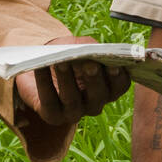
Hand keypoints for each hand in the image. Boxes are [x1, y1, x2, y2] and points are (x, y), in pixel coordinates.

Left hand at [14, 36, 131, 127]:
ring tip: (61, 62)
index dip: (118, 77)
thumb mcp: (81, 45)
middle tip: (89, 64)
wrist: (42, 64)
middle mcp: (94, 104)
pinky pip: (49, 101)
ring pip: (73, 100)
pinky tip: (41, 67)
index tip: (113, 64)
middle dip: (94, 79)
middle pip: (98, 96)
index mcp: (108, 88)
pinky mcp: (53, 115)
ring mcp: (74, 113)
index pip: (120, 86)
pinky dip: (44, 83)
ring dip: (67, 80)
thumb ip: (89, 46)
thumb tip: (90, 50)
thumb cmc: (68, 53)